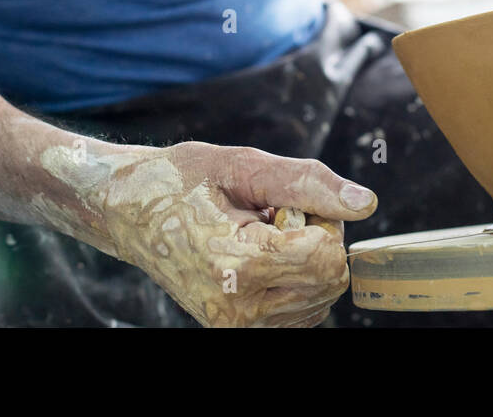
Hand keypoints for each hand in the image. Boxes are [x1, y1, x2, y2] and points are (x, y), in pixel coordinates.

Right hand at [88, 142, 376, 326]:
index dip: (319, 219)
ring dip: (305, 262)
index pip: (326, 256)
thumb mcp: (241, 164)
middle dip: (317, 240)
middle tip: (272, 215)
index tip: (282, 202)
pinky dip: (295, 282)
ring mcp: (234, 323)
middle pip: (330, 280)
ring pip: (320, 300)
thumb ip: (307, 183)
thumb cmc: (178, 180)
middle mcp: (237, 305)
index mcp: (237, 261)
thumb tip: (366, 203)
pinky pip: (299, 313)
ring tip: (260, 235)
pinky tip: (261, 256)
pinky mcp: (233, 328)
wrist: (126, 210)